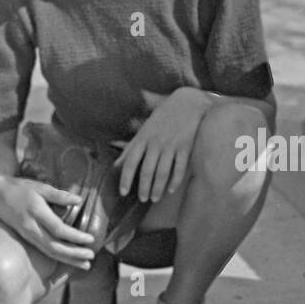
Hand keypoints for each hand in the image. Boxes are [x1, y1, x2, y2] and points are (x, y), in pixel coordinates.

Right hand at [0, 174, 99, 268]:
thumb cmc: (21, 188)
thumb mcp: (40, 187)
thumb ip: (59, 195)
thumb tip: (78, 200)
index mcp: (36, 212)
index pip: (58, 229)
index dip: (75, 236)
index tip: (90, 240)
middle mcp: (31, 226)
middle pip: (54, 246)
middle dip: (74, 254)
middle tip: (91, 257)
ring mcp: (27, 234)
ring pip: (49, 252)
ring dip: (68, 260)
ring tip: (84, 265)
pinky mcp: (26, 238)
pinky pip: (44, 251)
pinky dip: (58, 257)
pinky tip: (70, 260)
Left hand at [117, 88, 210, 203]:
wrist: (187, 104)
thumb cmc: (162, 118)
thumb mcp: (144, 130)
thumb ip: (131, 146)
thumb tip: (117, 164)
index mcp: (143, 138)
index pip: (130, 162)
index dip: (125, 179)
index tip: (123, 192)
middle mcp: (156, 143)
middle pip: (147, 171)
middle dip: (144, 188)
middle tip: (142, 199)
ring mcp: (171, 146)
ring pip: (162, 173)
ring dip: (157, 188)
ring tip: (154, 198)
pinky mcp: (185, 148)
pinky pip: (179, 169)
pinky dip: (175, 181)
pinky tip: (171, 190)